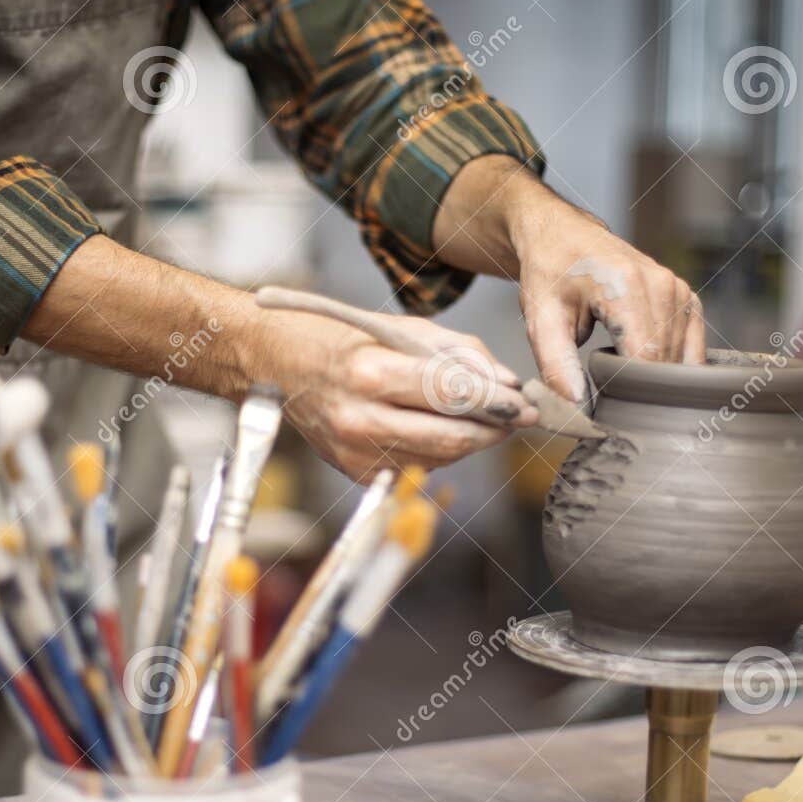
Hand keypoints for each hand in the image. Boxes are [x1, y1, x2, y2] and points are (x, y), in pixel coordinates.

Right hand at [249, 308, 534, 482]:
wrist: (276, 365)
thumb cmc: (337, 338)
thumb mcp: (400, 328)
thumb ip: (458, 355)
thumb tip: (505, 383)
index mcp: (370, 375)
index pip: (452, 396)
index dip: (497, 403)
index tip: (526, 403)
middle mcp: (360, 420)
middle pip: (451, 438)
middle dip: (493, 430)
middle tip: (519, 418)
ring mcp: (356, 454)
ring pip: (439, 458)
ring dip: (469, 441)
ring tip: (480, 418)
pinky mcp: (356, 473)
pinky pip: (417, 468)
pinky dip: (438, 451)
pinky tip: (435, 429)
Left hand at [433, 156, 706, 402]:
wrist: (562, 236)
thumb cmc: (549, 274)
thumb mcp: (540, 320)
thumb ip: (556, 365)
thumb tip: (578, 408)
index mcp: (625, 286)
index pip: (646, 359)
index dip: (631, 395)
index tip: (610, 415)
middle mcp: (661, 284)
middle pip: (666, 362)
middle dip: (642, 392)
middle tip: (612, 406)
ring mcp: (678, 290)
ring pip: (681, 359)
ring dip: (656, 380)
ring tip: (621, 382)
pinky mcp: (686, 298)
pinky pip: (691, 347)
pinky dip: (671, 366)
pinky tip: (643, 370)